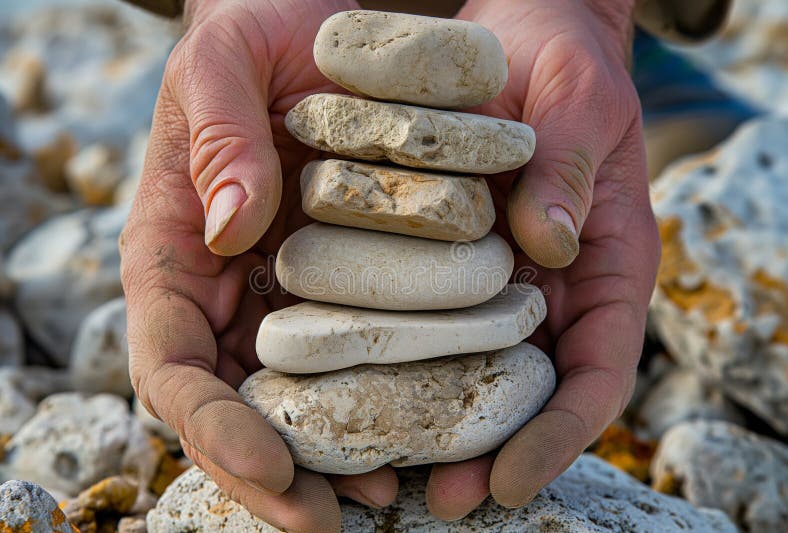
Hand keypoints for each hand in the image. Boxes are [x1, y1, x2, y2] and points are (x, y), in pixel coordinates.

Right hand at [120, 2, 398, 530]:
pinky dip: (374, 403)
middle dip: (272, 473)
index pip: (173, 364)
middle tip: (330, 520)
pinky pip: (348, 360)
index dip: (212, 427)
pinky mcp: (339, 286)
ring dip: (328, 457)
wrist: (315, 24)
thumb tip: (230, 232)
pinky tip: (416, 433)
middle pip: (231, 407)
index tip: (269, 466)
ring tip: (380, 496)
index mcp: (175, 251)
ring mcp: (279, 297)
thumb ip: (218, 136)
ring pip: (291, 400)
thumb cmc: (258, 30)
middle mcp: (224, 290)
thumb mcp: (227, 56)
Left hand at [424, 0, 659, 519]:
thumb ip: (567, 169)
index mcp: (606, 264)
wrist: (523, 33)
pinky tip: (360, 386)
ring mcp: (500, 279)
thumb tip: (546, 245)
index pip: (596, 371)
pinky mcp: (449, 260)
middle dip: (491, 448)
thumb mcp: (578, 102)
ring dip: (439, 420)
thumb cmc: (567, 63)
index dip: (559, 434)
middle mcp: (553, 287)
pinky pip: (429, 319)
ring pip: (477, 368)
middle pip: (531, 390)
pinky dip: (405, 360)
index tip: (510, 479)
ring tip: (390, 468)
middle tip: (441, 496)